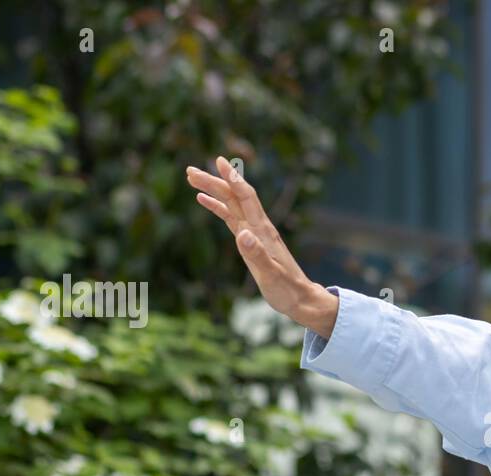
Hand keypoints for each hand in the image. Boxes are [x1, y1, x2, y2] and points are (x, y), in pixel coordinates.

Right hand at [185, 156, 337, 335]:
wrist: (299, 298)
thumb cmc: (287, 289)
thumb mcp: (271, 275)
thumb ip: (258, 255)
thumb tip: (243, 234)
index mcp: (263, 231)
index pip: (246, 198)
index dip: (233, 179)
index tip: (219, 161)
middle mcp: (258, 227)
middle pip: (234, 197)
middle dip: (214, 181)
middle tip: (190, 170)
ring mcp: (253, 233)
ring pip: (231, 204)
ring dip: (213, 190)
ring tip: (192, 178)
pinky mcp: (249, 241)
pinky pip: (230, 218)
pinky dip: (217, 207)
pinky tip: (203, 200)